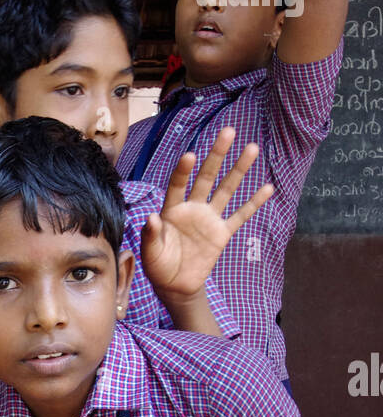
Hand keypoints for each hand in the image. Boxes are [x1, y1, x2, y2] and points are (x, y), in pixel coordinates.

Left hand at [141, 128, 273, 307]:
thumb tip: (151, 217)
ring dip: (239, 170)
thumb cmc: (158, 266)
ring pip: (226, 190)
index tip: (190, 155)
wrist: (175, 286)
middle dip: (217, 155)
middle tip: (229, 131)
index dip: (183, 171)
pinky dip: (253, 203)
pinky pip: (240, 216)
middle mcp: (192, 208)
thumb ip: (151, 235)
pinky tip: (268, 187)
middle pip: (206, 177)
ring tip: (252, 148)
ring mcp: (209, 219)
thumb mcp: (150, 253)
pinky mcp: (222, 233)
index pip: (178, 185)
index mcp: (172, 210)